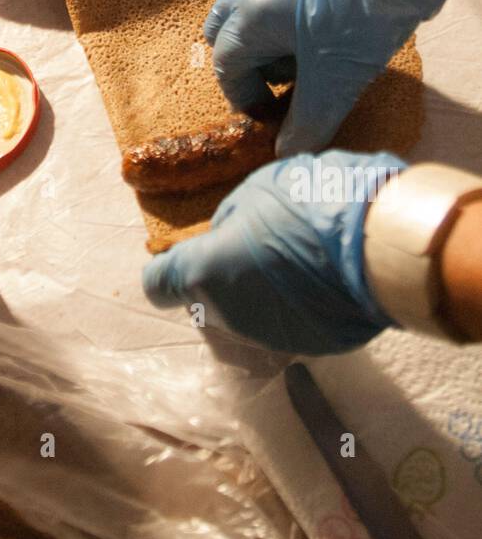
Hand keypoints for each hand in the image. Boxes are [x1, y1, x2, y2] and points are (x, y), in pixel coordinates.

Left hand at [143, 152, 405, 353]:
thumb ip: (231, 221)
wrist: (379, 243)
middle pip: (206, 302)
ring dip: (260, 295)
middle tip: (255, 249)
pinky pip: (289, 325)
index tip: (186, 257)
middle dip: (221, 279)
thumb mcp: (256, 191)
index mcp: (205, 271)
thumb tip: (228, 237)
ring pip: (248, 317)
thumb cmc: (311, 203)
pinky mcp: (310, 347)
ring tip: (296, 261)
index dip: (167, 272)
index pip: (158, 286)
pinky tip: (323, 280)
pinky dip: (297, 307)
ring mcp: (270, 336)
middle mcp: (228, 314)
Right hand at [204, 0, 481, 156]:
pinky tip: (329, 18)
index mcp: (248, 17)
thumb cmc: (360, 17)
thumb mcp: (335, 82)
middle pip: (226, 28)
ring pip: (253, 3)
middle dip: (248, 62)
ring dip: (269, 34)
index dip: (245, 97)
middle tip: (283, 81)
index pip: (226, 66)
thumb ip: (306, 123)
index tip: (273, 114)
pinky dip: (289, 7)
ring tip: (310, 52)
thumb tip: (286, 155)